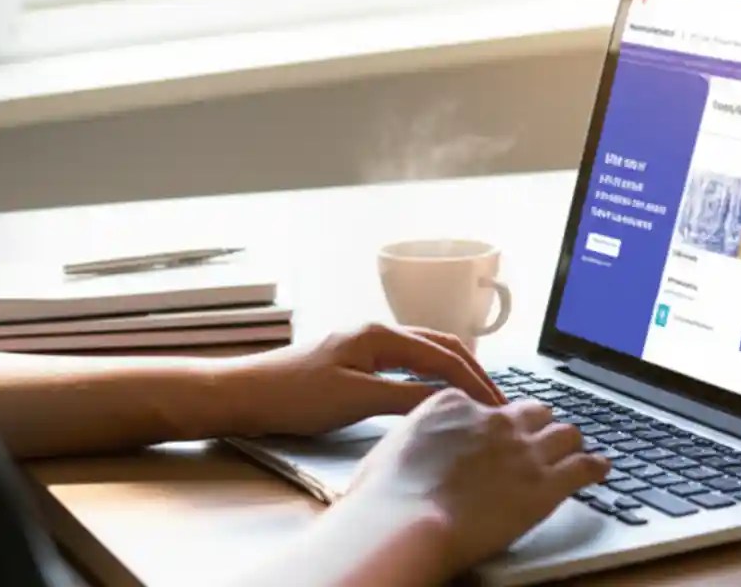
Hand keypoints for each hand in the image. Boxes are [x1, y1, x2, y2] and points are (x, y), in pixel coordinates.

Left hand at [226, 323, 505, 436]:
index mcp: (380, 335)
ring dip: (453, 373)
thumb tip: (450, 401)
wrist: (242, 395)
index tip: (498, 407)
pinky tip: (434, 397)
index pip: (444, 355)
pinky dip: (429, 378)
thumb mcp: (356, 400)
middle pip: (440, 346)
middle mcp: (375, 333)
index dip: (476, 381)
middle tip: (498, 402)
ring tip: (476, 399)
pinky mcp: (352, 363)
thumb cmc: (292, 396)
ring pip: (423, 354)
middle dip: (473, 371)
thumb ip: (405, 397)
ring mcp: (363, 346)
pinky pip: (405, 365)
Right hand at [342, 389, 609, 577]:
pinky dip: (595, 466)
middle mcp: (494, 419)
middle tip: (536, 442)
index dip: (494, 422)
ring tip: (573, 453)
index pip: (488, 402)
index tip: (495, 436)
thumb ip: (414, 437)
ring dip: (568, 443)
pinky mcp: (546, 483)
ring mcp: (524, 449)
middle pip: (533, 411)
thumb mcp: (389, 447)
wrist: (405, 522)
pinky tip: (601, 469)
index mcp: (454, 403)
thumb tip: (415, 449)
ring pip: (565, 433)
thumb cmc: (384, 496)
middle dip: (536, 426)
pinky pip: (585, 466)